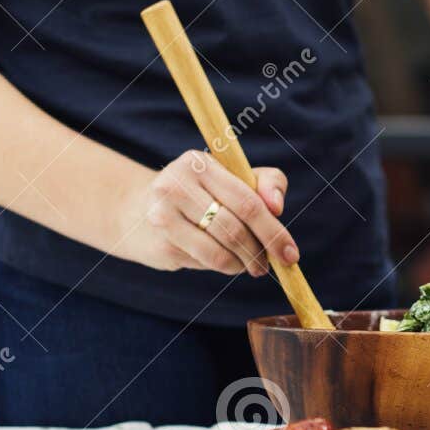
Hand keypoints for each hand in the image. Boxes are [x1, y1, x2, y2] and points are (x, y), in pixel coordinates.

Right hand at [116, 150, 295, 275]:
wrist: (139, 212)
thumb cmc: (200, 194)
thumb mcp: (233, 178)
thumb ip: (266, 183)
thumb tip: (277, 207)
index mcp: (199, 163)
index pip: (247, 202)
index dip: (273, 231)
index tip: (291, 253)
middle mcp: (176, 185)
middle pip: (235, 229)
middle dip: (260, 252)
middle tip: (270, 265)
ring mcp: (163, 216)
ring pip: (220, 251)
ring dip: (243, 264)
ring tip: (251, 265)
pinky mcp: (160, 243)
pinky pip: (205, 262)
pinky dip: (224, 266)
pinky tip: (227, 262)